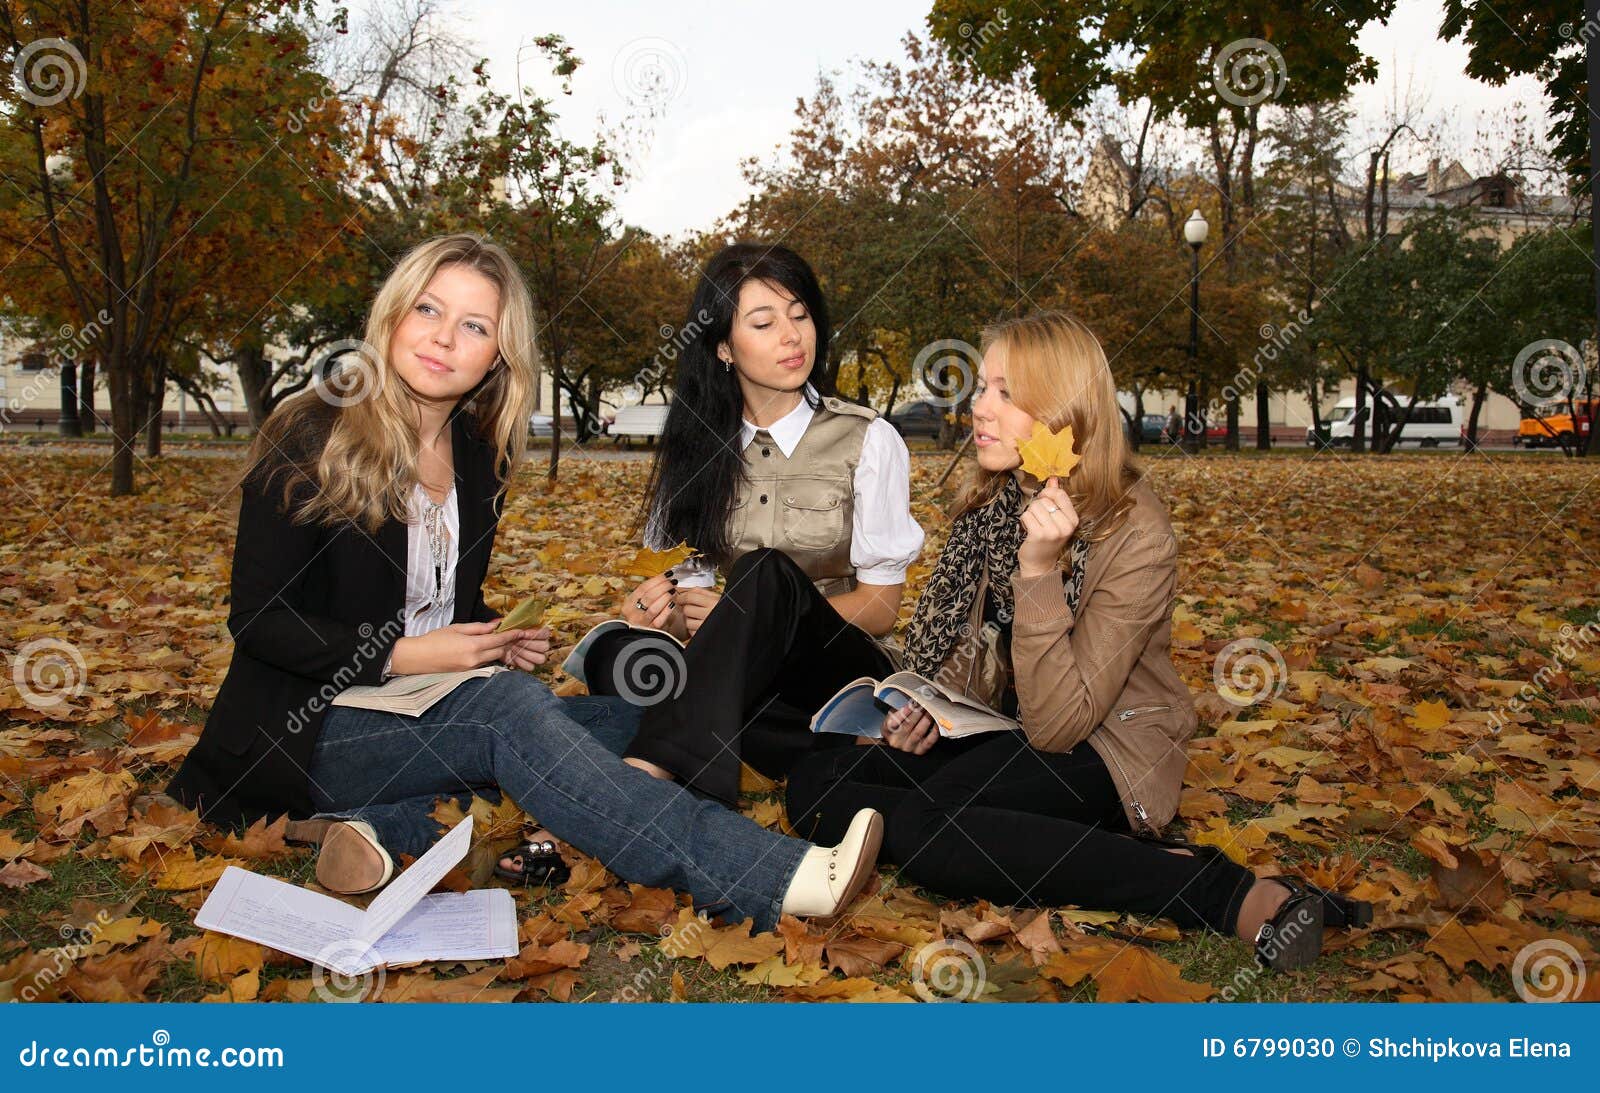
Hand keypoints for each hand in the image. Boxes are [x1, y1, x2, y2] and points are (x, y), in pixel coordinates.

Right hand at [389, 621, 520, 674]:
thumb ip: (478, 628)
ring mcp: (471, 668)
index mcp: (472, 646)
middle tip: (514, 635)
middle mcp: (474, 659)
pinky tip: (489, 651)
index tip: (522, 631)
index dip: (512, 635)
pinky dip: (489, 657)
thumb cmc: (434, 640)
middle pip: (500, 651)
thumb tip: (495, 625)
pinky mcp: (467, 673)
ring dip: (498, 650)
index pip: (499, 640)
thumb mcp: (457, 628)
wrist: (417, 658)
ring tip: (502, 642)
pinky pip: (484, 664)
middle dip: (507, 643)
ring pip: (493, 658)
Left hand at [501, 626, 551, 670]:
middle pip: (545, 646)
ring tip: (514, 649)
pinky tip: (513, 656)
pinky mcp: (528, 664)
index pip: (545, 633)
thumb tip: (519, 628)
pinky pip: (531, 666)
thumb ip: (514, 625)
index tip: (524, 634)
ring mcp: (534, 655)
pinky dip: (521, 662)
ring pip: (540, 658)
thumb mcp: (506, 625)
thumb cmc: (502, 634)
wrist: (494, 646)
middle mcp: (538, 644)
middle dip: (529, 644)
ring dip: (526, 654)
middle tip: (517, 642)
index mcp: (536, 632)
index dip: (536, 634)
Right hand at [622, 573, 677, 628]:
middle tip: (672, 582)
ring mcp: (640, 622)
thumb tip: (665, 578)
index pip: (643, 587)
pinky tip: (673, 604)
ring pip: (653, 607)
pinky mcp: (650, 630)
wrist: (643, 636)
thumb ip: (650, 592)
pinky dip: (667, 610)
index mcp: (629, 604)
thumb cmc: (644, 617)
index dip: (657, 579)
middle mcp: (632, 613)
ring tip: (673, 591)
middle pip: (648, 596)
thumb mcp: (642, 604)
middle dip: (663, 587)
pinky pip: (659, 619)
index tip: (667, 574)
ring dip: (665, 597)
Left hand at [675, 586, 721, 638]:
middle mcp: (710, 614)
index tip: (680, 599)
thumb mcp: (716, 597)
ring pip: (687, 622)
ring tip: (698, 619)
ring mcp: (706, 626)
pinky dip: (693, 630)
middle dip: (687, 609)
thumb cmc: (725, 610)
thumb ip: (701, 592)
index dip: (682, 597)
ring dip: (690, 620)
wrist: (735, 623)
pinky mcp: (704, 636)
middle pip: (687, 609)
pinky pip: (691, 632)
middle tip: (692, 609)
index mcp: (713, 602)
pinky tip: (700, 626)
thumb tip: (685, 590)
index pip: (690, 597)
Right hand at [882, 701, 938, 754]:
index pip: (892, 722)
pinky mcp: (919, 751)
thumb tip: (913, 700)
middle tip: (925, 703)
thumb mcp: (892, 719)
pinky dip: (934, 732)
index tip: (911, 704)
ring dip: (926, 720)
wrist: (898, 746)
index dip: (902, 713)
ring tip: (931, 711)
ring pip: (918, 732)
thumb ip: (900, 711)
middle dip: (917, 713)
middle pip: (907, 726)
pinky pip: (928, 742)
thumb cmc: (896, 729)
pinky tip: (936, 724)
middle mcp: (896, 741)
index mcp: (887, 731)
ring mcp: (908, 748)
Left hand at [1016, 476, 1079, 578]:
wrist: (1040, 564)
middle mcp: (1066, 526)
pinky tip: (1029, 530)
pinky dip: (1024, 521)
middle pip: (1044, 500)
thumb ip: (1056, 498)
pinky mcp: (1039, 535)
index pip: (1060, 494)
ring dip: (1030, 514)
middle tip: (1039, 520)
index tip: (1043, 501)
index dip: (1047, 494)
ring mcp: (1053, 531)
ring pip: (1034, 507)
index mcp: (1074, 520)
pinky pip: (1026, 516)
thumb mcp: (1057, 519)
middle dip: (1037, 507)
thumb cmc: (1047, 539)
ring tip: (1034, 525)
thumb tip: (1053, 479)